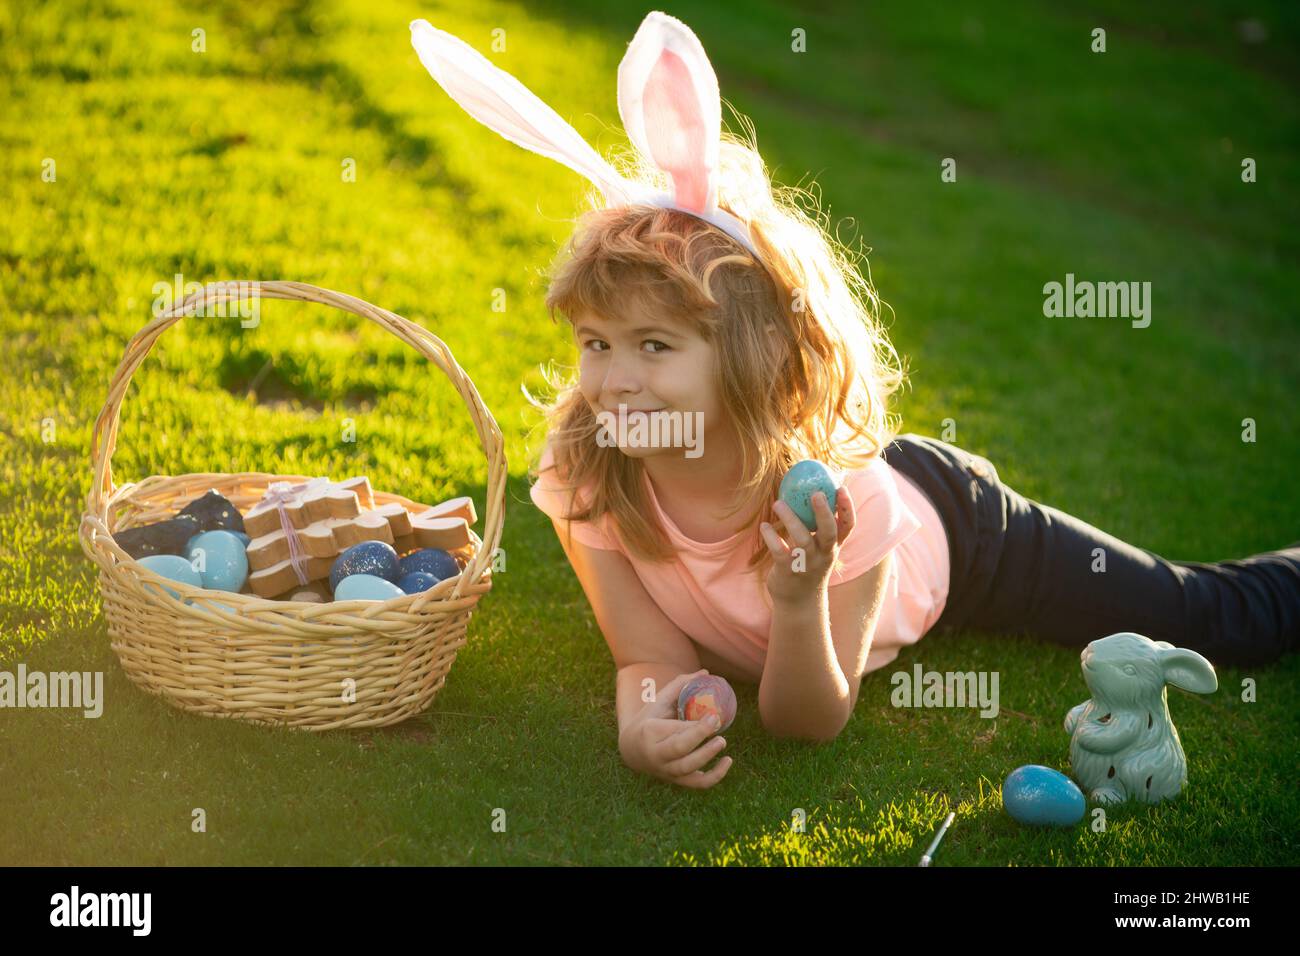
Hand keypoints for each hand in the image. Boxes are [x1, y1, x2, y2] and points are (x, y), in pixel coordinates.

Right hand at [619, 669, 732, 788]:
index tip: (713, 715)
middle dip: (699, 738)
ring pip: (688, 769)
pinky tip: (728, 761)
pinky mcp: (677, 781)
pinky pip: (697, 784)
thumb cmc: (650, 720)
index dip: (695, 726)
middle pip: (679, 750)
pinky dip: (715, 776)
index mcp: (650, 732)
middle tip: (717, 725)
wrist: (632, 750)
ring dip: (707, 756)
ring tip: (722, 741)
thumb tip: (706, 673)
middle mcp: (656, 755)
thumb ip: (680, 686)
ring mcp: (666, 771)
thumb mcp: (658, 701)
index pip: (674, 730)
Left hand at [760, 488, 855, 605]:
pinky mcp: (788, 571)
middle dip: (824, 513)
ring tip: (778, 503)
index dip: (847, 507)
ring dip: (790, 519)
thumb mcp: (820, 548)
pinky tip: (764, 525)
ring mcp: (807, 564)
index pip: (847, 526)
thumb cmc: (808, 566)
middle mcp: (823, 555)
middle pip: (829, 532)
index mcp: (833, 546)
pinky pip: (780, 551)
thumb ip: (818, 526)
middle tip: (816, 493)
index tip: (841, 487)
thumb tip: (813, 490)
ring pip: (802, 540)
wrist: (799, 602)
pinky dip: (771, 537)